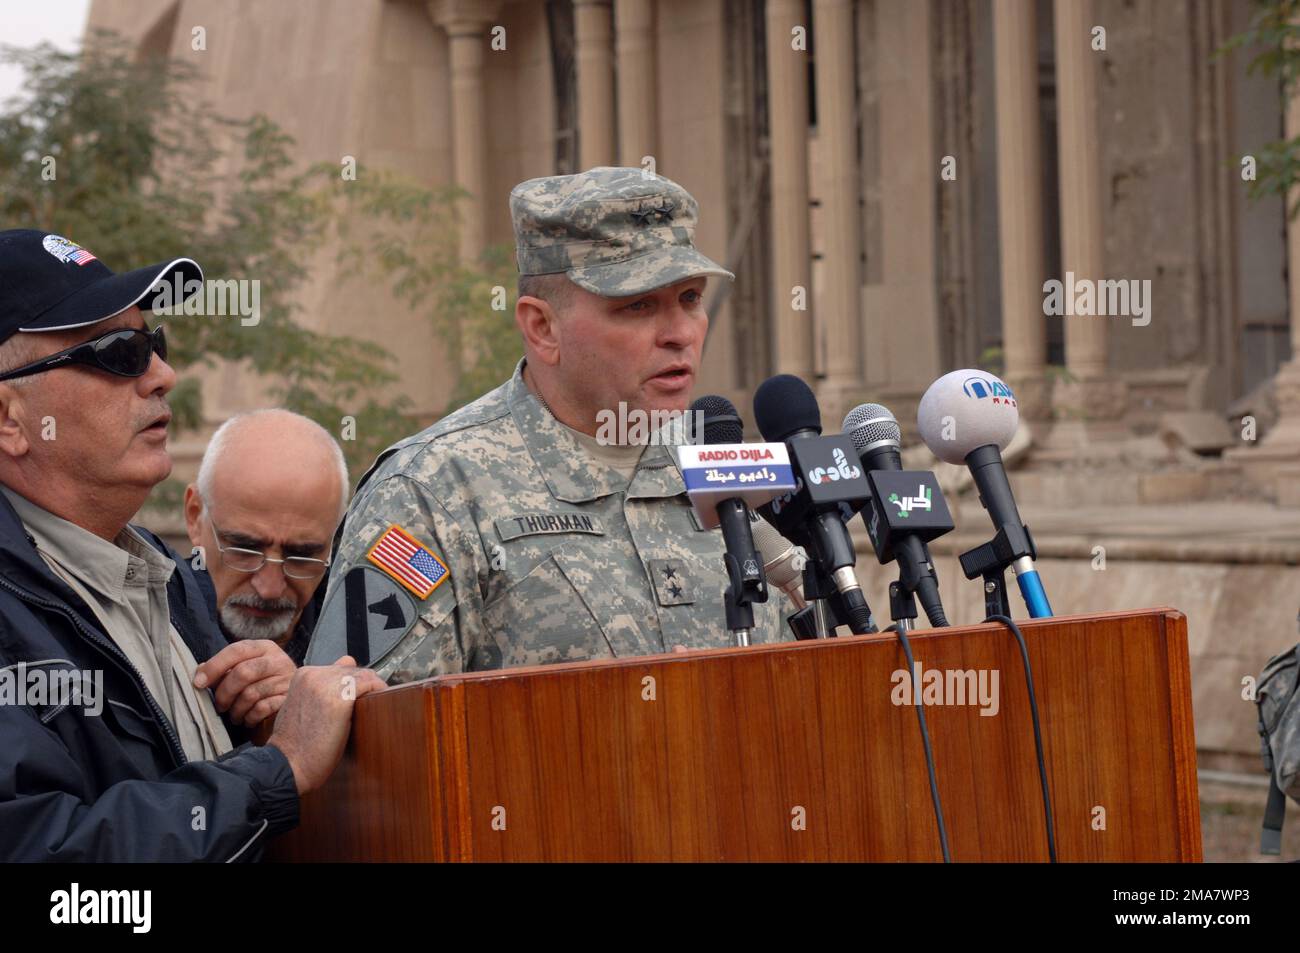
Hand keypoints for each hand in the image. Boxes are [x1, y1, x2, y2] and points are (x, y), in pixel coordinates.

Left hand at [194, 640, 295, 727]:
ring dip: (237, 709)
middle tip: (220, 706)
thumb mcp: (243, 670)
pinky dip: (250, 716)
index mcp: (263, 648)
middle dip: (225, 692)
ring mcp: (287, 679)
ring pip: (251, 693)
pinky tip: (248, 719)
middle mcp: (278, 660)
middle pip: (243, 672)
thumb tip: (199, 672)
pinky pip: (262, 708)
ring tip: (235, 715)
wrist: (295, 701)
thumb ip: (222, 669)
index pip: (236, 650)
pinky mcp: (290, 699)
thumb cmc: (261, 684)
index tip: (198, 683)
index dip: (215, 666)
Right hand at [266, 657, 386, 794]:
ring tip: (378, 702)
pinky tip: (381, 702)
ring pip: (363, 675)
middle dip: (364, 685)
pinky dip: (379, 691)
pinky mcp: (340, 699)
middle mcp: (313, 675)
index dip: (354, 682)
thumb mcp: (302, 706)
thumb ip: (321, 687)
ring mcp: (326, 685)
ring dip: (373, 688)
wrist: (287, 765)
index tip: (361, 695)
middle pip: (353, 670)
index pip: (340, 667)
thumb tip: (348, 663)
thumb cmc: (296, 743)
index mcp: (304, 675)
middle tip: (373, 700)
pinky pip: (369, 685)